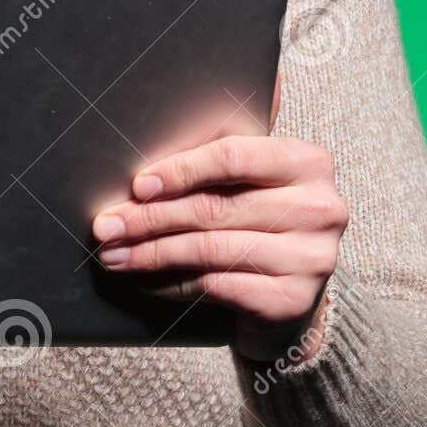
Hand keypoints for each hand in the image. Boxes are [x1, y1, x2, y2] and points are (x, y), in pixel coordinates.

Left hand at [89, 130, 346, 363]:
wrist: (290, 297)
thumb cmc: (258, 224)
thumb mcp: (247, 181)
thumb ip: (216, 153)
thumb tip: (146, 126)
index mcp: (307, 162)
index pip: (233, 155)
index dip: (180, 169)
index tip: (138, 185)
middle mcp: (320, 208)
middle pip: (215, 207)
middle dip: (149, 218)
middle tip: (107, 226)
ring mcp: (312, 258)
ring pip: (210, 249)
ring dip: (151, 253)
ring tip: (113, 254)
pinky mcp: (293, 300)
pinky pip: (216, 286)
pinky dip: (171, 283)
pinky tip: (144, 280)